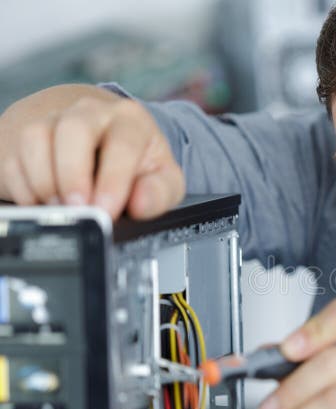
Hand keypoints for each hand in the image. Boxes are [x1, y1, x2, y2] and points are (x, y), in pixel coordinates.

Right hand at [0, 92, 183, 218]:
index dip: (113, 179)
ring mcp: (53, 119)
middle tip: (78, 208)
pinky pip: (14, 156)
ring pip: (37, 138)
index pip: (122, 143)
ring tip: (60, 207)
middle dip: (73, 175)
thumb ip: (159, 193)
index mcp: (130, 121)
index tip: (106, 209)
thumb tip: (141, 204)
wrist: (99, 141)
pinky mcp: (24, 134)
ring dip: (45, 180)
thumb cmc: (135, 163)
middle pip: (74, 130)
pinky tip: (41, 202)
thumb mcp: (162, 179)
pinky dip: (23, 185)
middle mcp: (90, 112)